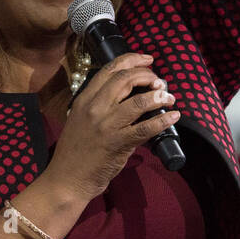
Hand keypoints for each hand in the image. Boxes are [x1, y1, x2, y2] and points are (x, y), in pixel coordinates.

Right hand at [39, 52, 179, 203]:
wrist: (67, 178)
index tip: (148, 60)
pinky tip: (172, 117)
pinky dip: (162, 120)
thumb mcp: (80, 119)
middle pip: (125, 79)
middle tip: (160, 81)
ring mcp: (106, 125)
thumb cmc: (75, 151)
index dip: (132, 60)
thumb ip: (100, 105)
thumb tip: (130, 95)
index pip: (109, 70)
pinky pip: (145, 127)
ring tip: (169, 97)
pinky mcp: (118, 143)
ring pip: (138, 101)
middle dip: (148, 76)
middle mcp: (94, 108)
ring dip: (158, 96)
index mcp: (84, 99)